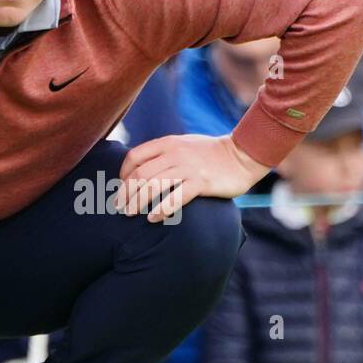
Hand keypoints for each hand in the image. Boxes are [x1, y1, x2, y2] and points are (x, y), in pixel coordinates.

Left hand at [114, 134, 269, 222]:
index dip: (123, 174)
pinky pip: (175, 198)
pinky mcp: (201, 183)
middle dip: (126, 193)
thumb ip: (164, 152)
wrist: (241, 155)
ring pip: (153, 186)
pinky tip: (153, 218)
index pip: (134, 156)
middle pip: (140, 174)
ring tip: (130, 213)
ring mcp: (188, 168)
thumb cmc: (211, 153)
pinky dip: (161, 210)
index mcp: (168, 143)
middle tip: (120, 207)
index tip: (121, 187)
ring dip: (138, 202)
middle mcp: (175, 154)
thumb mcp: (184, 144)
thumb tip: (142, 168)